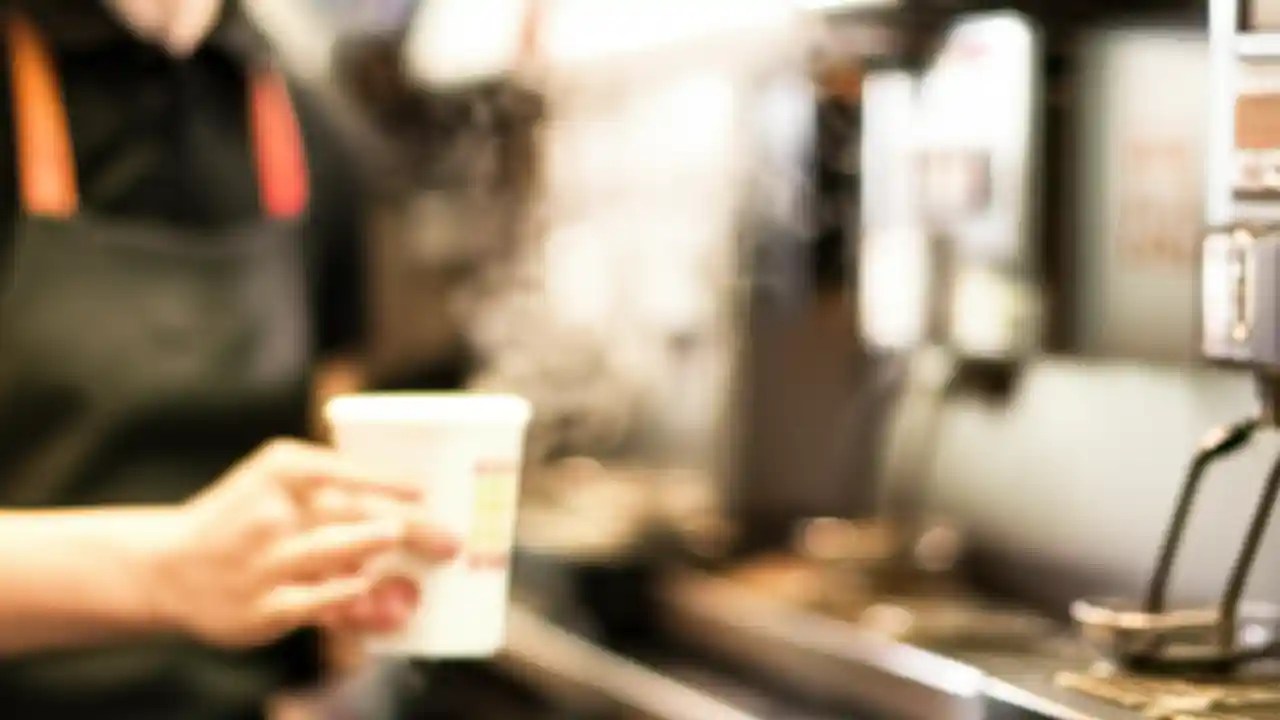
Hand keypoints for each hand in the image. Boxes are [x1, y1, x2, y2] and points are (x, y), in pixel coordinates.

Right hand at [147, 439, 457, 648]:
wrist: (169, 567)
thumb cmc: (244, 520)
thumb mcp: (275, 485)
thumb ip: (333, 489)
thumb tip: (413, 508)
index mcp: (281, 469)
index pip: (341, 470)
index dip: (386, 480)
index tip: (425, 489)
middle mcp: (271, 512)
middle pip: (350, 512)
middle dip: (406, 524)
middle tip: (448, 537)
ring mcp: (265, 560)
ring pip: (331, 552)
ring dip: (372, 546)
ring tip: (402, 541)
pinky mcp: (263, 606)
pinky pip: (315, 602)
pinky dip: (345, 598)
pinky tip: (369, 593)